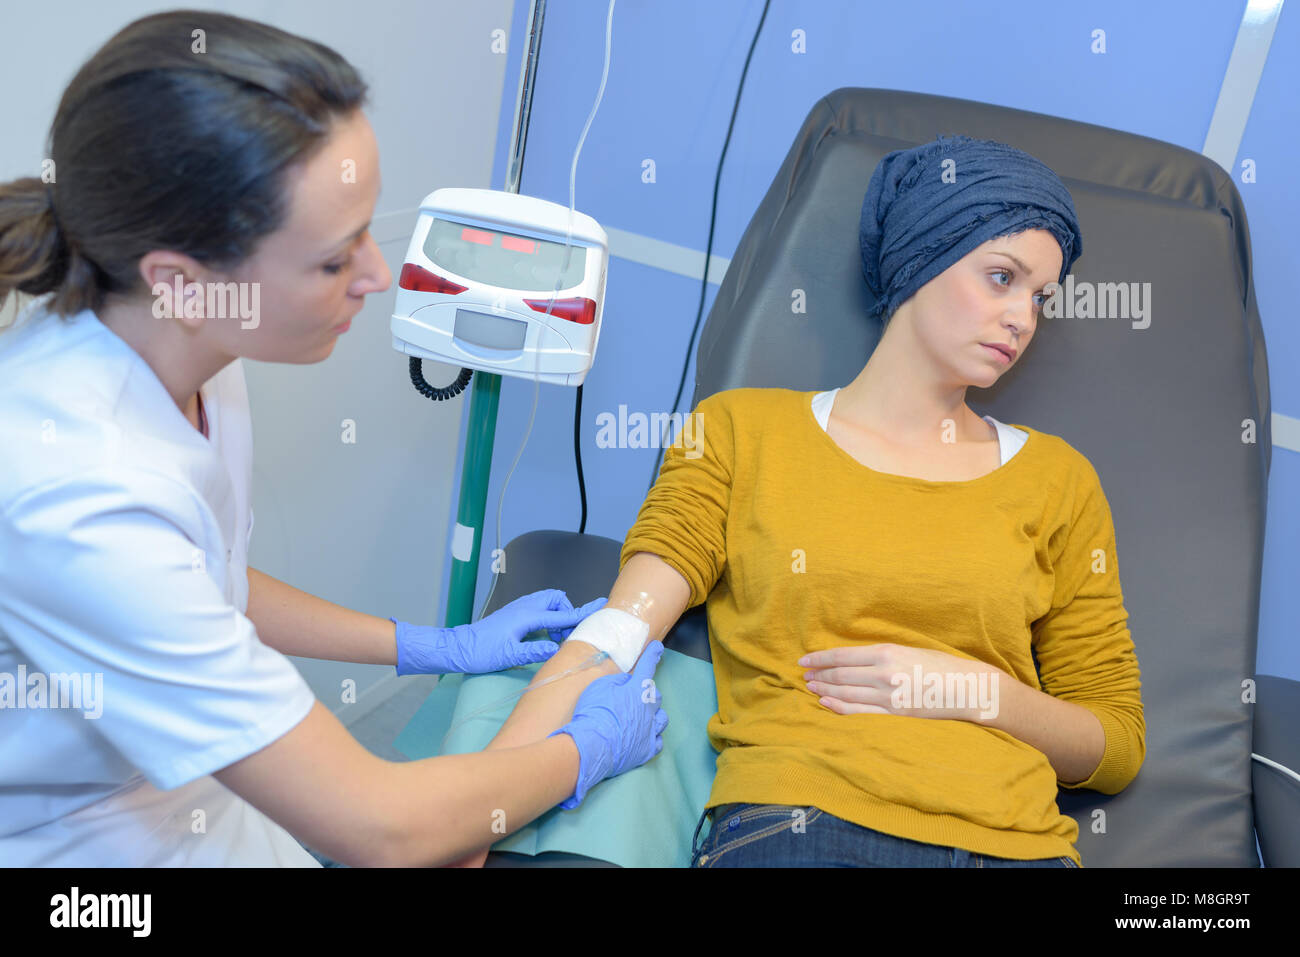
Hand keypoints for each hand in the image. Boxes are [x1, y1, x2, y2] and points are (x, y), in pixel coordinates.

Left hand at [391, 591, 607, 675]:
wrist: (457, 648)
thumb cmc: (481, 652)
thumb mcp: (509, 656)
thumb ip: (535, 650)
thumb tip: (556, 649)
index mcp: (527, 616)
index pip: (561, 614)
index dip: (582, 612)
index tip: (601, 605)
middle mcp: (524, 608)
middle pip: (556, 599)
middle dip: (566, 612)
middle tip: (564, 635)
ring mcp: (518, 608)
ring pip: (547, 602)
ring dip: (556, 615)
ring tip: (554, 637)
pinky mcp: (513, 614)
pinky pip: (538, 608)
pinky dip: (547, 617)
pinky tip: (542, 635)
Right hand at [547, 641, 668, 808]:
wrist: (590, 746)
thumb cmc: (593, 713)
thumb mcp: (600, 687)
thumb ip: (617, 681)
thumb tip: (626, 682)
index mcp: (637, 690)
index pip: (647, 666)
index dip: (652, 654)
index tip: (658, 647)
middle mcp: (648, 709)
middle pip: (655, 695)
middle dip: (646, 693)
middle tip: (631, 697)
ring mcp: (650, 730)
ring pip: (661, 717)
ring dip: (654, 714)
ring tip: (642, 717)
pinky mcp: (647, 750)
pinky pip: (658, 740)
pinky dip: (653, 736)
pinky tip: (645, 736)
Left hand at [799, 643, 1006, 721]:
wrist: (966, 687)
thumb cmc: (938, 664)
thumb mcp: (907, 650)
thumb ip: (880, 655)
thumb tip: (851, 659)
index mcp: (886, 652)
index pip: (842, 656)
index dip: (820, 658)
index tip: (805, 659)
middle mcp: (883, 673)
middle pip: (840, 675)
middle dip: (819, 675)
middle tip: (804, 674)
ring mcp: (888, 695)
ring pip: (846, 693)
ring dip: (825, 690)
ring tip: (811, 687)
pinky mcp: (894, 712)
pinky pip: (860, 710)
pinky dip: (839, 707)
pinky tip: (826, 703)